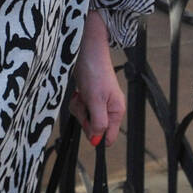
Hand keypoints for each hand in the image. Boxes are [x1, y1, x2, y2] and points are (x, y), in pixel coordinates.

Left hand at [70, 10, 125, 146]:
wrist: (87, 51)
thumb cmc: (94, 73)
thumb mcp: (96, 100)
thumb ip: (98, 122)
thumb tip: (97, 141)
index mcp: (116, 111)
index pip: (108, 136)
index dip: (96, 134)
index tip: (89, 124)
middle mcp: (109, 109)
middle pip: (94, 128)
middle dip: (85, 117)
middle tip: (85, 102)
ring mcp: (98, 103)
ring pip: (85, 118)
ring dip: (79, 108)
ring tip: (81, 95)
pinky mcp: (89, 97)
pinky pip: (80, 108)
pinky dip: (76, 102)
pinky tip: (78, 93)